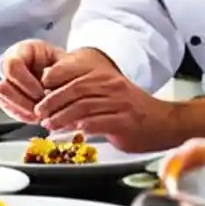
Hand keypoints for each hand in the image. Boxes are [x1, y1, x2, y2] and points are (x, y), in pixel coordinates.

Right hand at [0, 39, 64, 122]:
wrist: (67, 74)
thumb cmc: (66, 65)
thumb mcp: (68, 62)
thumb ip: (60, 70)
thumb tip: (45, 81)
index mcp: (22, 51)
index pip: (13, 66)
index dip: (26, 82)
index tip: (42, 93)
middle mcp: (9, 66)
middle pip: (3, 87)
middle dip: (23, 101)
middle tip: (42, 107)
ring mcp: (7, 83)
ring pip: (3, 100)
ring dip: (23, 110)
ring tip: (42, 114)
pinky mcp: (9, 98)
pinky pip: (10, 109)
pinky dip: (24, 116)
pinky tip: (38, 117)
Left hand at [33, 48, 178, 152]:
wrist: (165, 123)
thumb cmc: (134, 111)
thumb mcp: (110, 95)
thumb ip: (86, 97)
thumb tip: (57, 106)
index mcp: (107, 76)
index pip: (74, 74)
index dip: (54, 81)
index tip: (39, 92)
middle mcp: (113, 86)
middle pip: (75, 90)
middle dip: (53, 101)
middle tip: (39, 112)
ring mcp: (120, 103)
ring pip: (83, 106)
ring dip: (62, 117)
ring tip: (50, 125)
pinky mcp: (125, 121)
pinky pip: (99, 122)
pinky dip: (83, 126)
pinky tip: (73, 131)